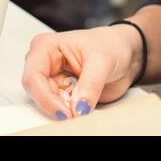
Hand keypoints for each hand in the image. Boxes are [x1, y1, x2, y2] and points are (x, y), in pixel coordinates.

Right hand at [22, 23, 143, 119]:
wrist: (126, 54)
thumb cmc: (112, 46)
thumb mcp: (103, 62)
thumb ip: (89, 86)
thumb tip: (79, 109)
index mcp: (46, 46)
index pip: (34, 77)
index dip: (46, 98)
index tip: (66, 113)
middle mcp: (44, 62)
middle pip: (37, 92)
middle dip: (55, 105)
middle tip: (75, 114)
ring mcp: (52, 78)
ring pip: (47, 102)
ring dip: (64, 109)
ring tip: (83, 106)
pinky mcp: (61, 91)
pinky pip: (59, 107)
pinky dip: (71, 111)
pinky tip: (83, 106)